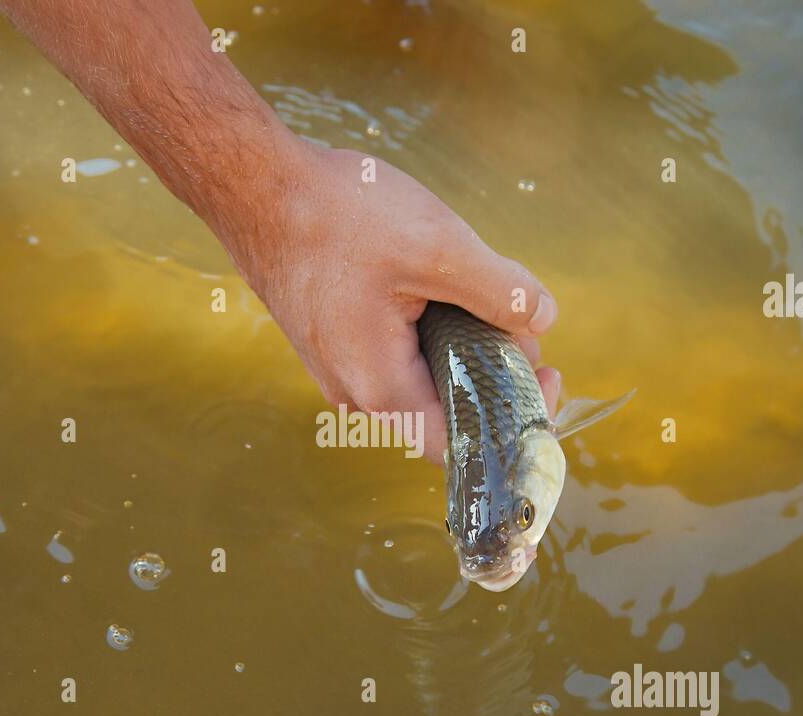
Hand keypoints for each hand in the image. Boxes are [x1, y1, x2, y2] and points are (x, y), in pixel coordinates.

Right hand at [218, 140, 560, 463]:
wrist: (254, 184)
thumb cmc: (336, 216)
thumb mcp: (438, 247)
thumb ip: (502, 290)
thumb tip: (545, 319)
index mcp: (382, 388)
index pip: (462, 444)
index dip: (515, 421)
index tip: (548, 374)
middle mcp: (357, 394)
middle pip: (446, 411)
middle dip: (495, 373)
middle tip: (523, 323)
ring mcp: (341, 369)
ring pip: (423, 380)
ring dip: (465, 348)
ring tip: (485, 295)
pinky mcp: (335, 341)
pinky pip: (398, 356)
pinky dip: (433, 333)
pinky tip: (441, 286)